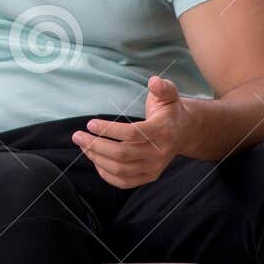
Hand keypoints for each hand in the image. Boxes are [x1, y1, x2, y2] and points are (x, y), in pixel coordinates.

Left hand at [72, 76, 187, 187]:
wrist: (185, 133)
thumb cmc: (170, 111)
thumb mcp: (169, 95)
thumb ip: (163, 87)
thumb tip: (154, 81)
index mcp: (162, 131)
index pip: (132, 134)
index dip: (109, 130)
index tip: (90, 123)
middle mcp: (159, 153)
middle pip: (122, 154)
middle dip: (95, 145)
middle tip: (78, 136)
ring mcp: (154, 168)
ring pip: (120, 170)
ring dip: (97, 158)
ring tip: (83, 145)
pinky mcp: (149, 177)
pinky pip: (124, 182)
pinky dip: (106, 174)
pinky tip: (95, 160)